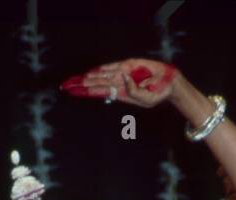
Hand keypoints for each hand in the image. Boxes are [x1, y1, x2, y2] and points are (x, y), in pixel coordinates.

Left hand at [61, 59, 177, 107]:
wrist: (168, 83)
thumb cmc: (157, 94)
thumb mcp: (146, 99)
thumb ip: (134, 91)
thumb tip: (123, 76)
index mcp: (120, 94)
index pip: (100, 92)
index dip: (87, 92)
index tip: (75, 93)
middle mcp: (118, 84)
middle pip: (97, 84)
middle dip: (82, 85)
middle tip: (67, 86)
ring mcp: (123, 74)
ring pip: (102, 75)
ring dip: (89, 77)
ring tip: (76, 80)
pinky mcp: (130, 65)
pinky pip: (114, 66)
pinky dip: (104, 68)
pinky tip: (93, 71)